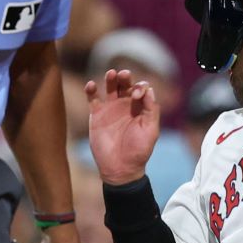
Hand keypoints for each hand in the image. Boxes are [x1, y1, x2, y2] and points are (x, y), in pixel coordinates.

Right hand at [87, 69, 162, 185]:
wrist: (120, 168)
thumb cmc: (139, 151)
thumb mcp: (151, 131)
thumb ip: (151, 110)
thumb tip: (149, 89)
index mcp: (140, 108)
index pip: (140, 89)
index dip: (140, 87)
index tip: (137, 95)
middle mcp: (125, 106)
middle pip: (125, 84)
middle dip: (125, 77)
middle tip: (124, 74)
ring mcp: (110, 109)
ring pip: (109, 88)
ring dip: (110, 78)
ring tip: (111, 74)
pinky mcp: (96, 115)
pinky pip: (92, 98)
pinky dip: (90, 90)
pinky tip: (91, 85)